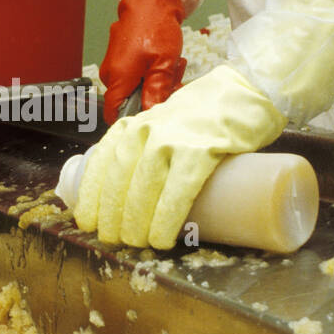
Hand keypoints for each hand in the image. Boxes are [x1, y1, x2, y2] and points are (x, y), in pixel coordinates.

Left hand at [74, 65, 285, 248]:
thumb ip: (145, 149)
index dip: (91, 197)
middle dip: (112, 217)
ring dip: (136, 223)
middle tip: (114, 240)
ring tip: (138, 243)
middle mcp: (147, 131)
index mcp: (133, 126)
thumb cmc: (202, 116)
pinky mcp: (203, 150)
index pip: (101, 164)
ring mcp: (174, 139)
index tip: (86, 221)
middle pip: (120, 181)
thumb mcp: (161, 125)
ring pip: (144, 189)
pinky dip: (166, 219)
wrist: (247, 91)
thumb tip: (129, 195)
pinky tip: (162, 237)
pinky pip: (178, 191)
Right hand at [99, 0, 186, 124]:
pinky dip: (151, 72)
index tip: (153, 115)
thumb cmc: (155, 25)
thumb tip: (150, 113)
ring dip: (157, 82)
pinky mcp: (121, 59)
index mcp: (117, 78)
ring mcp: (115, 66)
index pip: (114, 114)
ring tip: (173, 65)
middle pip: (130, 102)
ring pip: (136, 88)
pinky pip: (135, 75)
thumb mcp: (163, 63)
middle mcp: (111, 74)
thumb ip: (156, 91)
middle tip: (174, 82)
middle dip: (154, 96)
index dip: (133, 119)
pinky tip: (164, 60)